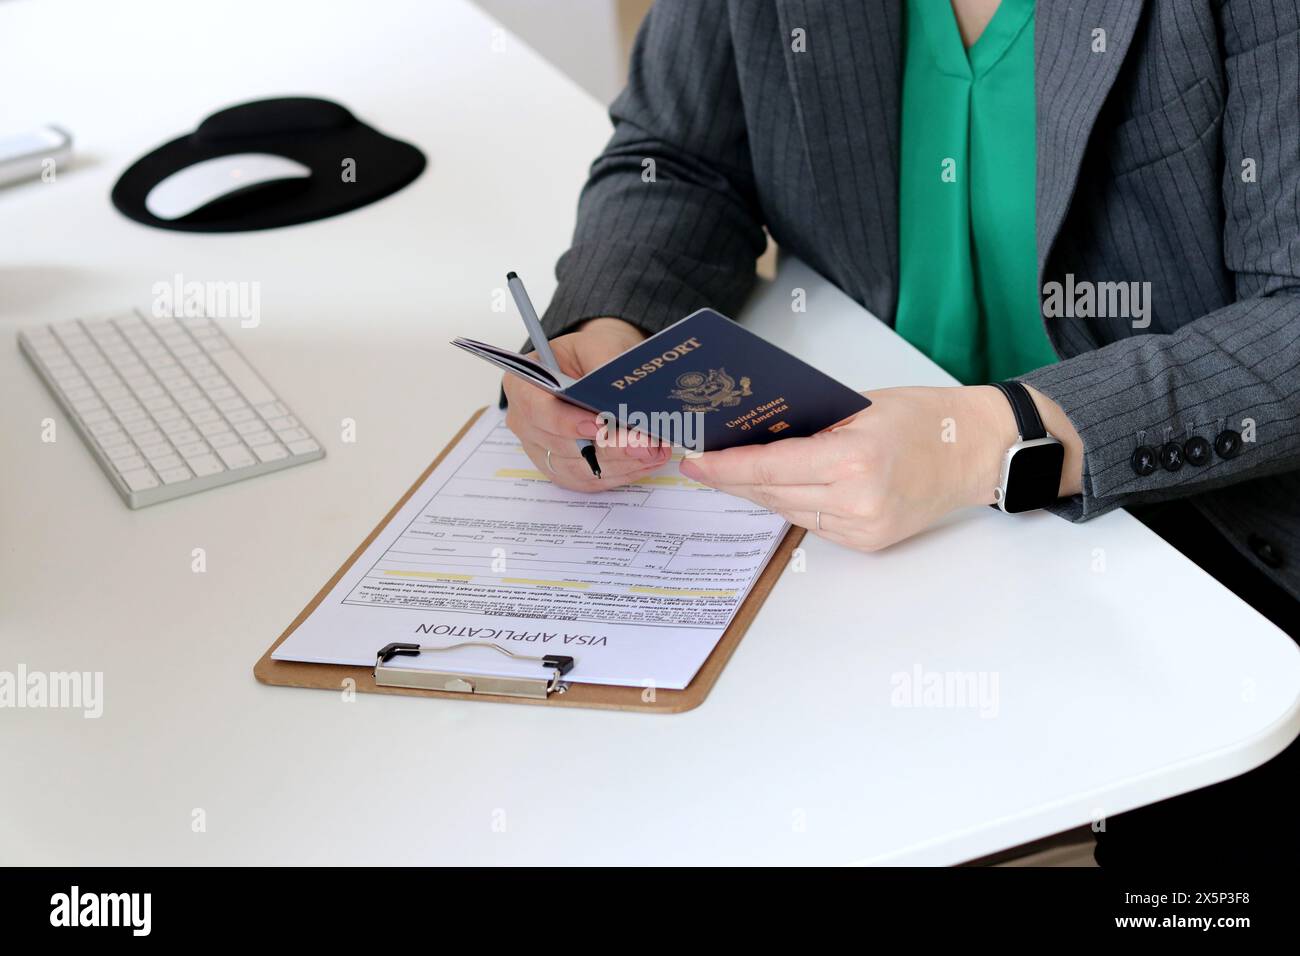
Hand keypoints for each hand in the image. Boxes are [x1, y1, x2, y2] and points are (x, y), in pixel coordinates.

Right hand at [503, 317, 672, 490]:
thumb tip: (621, 398)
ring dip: (620, 463)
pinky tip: (647, 461)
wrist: (594, 368)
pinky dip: (623, 472)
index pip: (537, 410)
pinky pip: (591, 480)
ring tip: (654, 451)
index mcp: (523, 386)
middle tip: (643, 443)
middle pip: (561, 445)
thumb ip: (603, 365)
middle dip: (607, 446)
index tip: (598, 425)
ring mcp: (543, 451)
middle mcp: (526, 423)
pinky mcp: (563, 470)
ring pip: (579, 468)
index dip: (566, 422)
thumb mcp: (594, 345)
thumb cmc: (588, 355)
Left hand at [678, 385, 1081, 550]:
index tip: (694, 459)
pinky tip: (774, 486)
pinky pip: (813, 522)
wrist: (977, 452)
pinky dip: (791, 503)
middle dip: (731, 478)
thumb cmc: (924, 418)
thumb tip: (752, 430)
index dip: (724, 466)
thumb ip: (808, 422)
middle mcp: (857, 501)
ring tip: (727, 472)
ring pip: (788, 510)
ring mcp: (863, 528)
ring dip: (757, 492)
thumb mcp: (860, 405)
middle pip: (771, 493)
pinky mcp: (868, 542)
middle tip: (699, 463)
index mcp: (854, 461)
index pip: (769, 467)